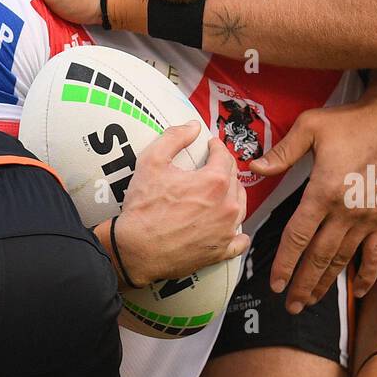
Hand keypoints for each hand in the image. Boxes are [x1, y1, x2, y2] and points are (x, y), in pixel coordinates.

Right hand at [114, 123, 247, 284]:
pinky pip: (239, 241)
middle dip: (224, 169)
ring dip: (232, 195)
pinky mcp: (221, 251)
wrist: (137, 250)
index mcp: (214, 182)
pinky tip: (231, 229)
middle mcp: (226, 206)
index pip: (224, 156)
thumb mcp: (152, 161)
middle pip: (234, 179)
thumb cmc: (144, 208)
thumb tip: (193, 126)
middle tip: (212, 166)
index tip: (211, 145)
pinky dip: (238, 233)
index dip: (217, 147)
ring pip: (240, 205)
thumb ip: (174, 137)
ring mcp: (226, 230)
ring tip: (221, 191)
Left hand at [250, 90, 376, 311]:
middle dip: (301, 283)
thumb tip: (253, 166)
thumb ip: (282, 151)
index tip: (273, 284)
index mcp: (324, 191)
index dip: (284, 262)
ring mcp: (369, 218)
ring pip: (343, 259)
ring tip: (310, 302)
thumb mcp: (311, 126)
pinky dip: (367, 275)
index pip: (298, 236)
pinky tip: (357, 290)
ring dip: (326, 283)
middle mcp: (347, 211)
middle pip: (319, 256)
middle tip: (288, 305)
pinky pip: (376, 253)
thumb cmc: (352, 121)